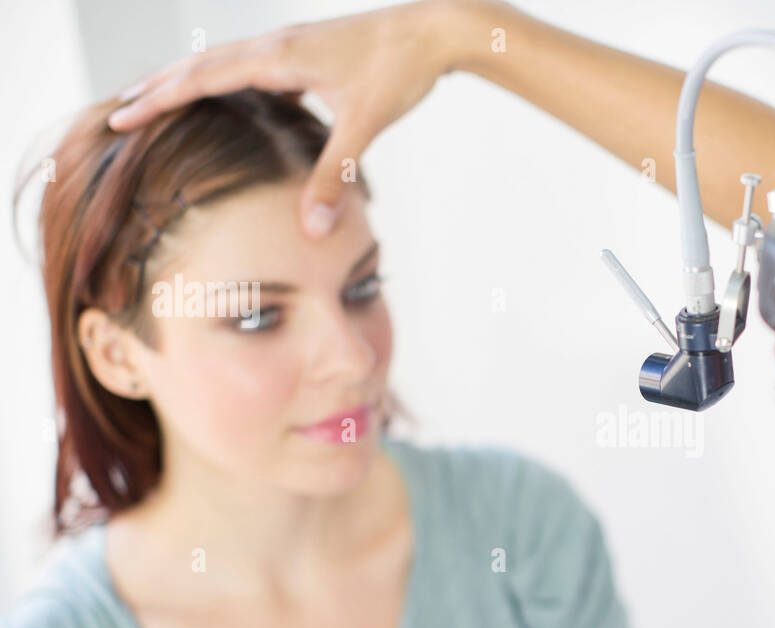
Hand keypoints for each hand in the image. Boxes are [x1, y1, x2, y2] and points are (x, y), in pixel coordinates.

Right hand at [106, 0, 497, 236]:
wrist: (435, 29)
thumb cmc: (400, 69)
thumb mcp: (364, 125)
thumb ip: (334, 177)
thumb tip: (312, 229)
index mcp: (279, 56)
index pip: (202, 78)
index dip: (160, 100)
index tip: (121, 116)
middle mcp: (277, 43)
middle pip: (202, 63)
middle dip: (159, 88)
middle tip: (118, 110)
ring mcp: (293, 44)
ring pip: (226, 59)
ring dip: (189, 79)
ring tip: (160, 99)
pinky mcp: (311, 50)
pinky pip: (255, 64)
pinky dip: (229, 79)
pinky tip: (233, 98)